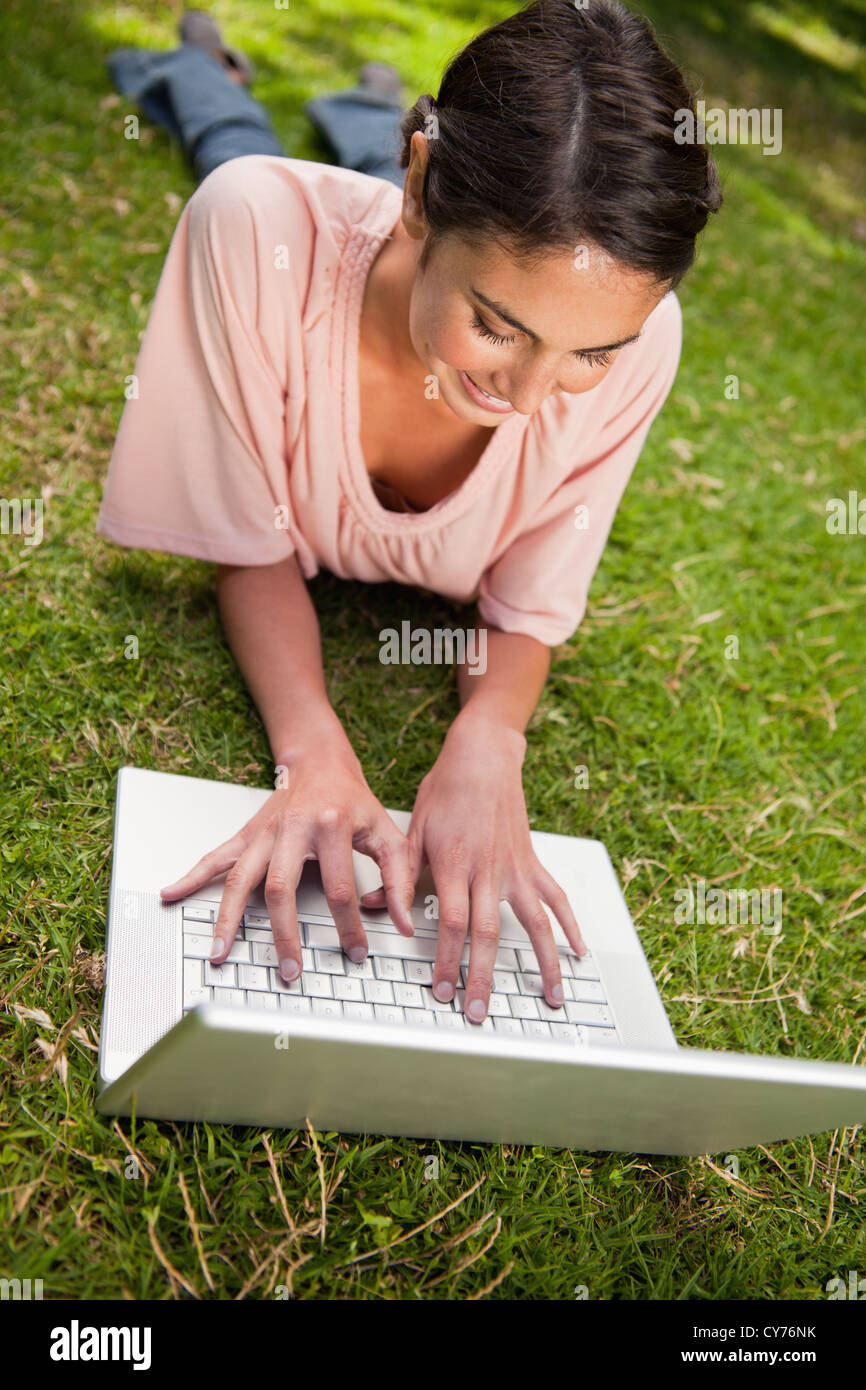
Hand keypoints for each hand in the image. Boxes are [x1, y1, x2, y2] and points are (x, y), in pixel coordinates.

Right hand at [160, 742, 415, 980]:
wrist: (321, 762)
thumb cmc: (355, 800)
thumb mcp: (387, 833)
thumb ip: (399, 879)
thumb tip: (406, 923)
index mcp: (332, 826)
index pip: (341, 888)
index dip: (349, 926)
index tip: (355, 952)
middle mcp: (293, 828)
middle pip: (281, 889)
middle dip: (283, 935)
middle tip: (289, 970)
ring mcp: (264, 833)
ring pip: (241, 879)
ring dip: (228, 919)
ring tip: (219, 953)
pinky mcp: (247, 834)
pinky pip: (215, 857)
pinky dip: (191, 877)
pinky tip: (171, 894)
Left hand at [360, 710, 586, 1023]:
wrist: (483, 756)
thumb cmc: (445, 790)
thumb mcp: (412, 829)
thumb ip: (396, 875)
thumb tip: (375, 909)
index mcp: (454, 864)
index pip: (450, 923)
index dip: (446, 959)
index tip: (441, 989)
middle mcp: (489, 870)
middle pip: (488, 933)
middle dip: (484, 977)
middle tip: (478, 1012)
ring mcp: (516, 867)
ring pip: (534, 923)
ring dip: (543, 963)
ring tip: (550, 998)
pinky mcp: (532, 861)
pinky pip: (556, 897)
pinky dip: (570, 925)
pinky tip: (578, 952)